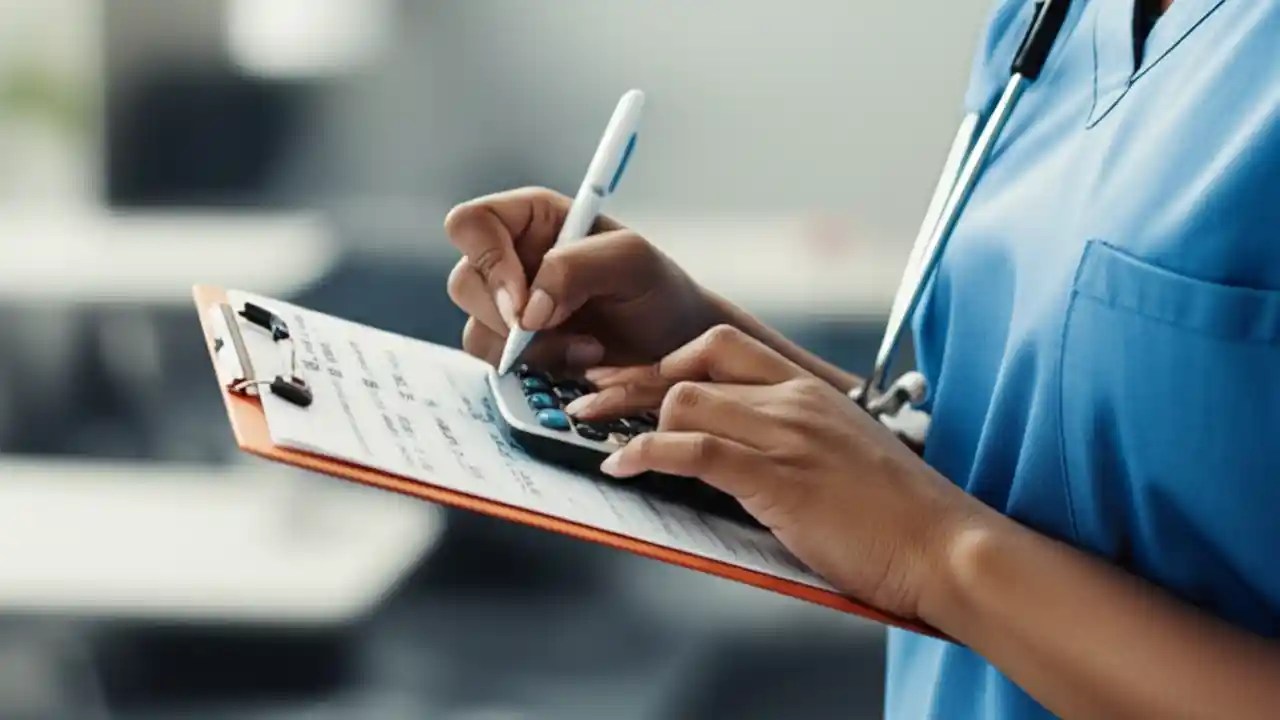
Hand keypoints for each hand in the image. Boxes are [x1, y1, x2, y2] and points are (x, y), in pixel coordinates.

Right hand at [444, 187, 725, 369]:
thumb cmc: (660, 292)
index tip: (523, 301)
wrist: (677, 346)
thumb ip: (574, 268)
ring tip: (586, 349)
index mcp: (532, 218)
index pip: (471, 224)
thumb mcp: (631, 262)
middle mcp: (513, 257)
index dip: (487, 261)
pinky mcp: (517, 346)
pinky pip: (495, 361)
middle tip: (560, 329)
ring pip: (477, 328)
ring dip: (529, 349)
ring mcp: (511, 305)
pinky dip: (534, 368)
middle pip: (465, 282)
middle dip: (511, 318)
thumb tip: (526, 310)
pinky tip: (576, 362)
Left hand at [581, 325, 980, 618]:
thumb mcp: (846, 455)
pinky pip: (692, 450)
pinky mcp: (777, 477)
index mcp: (809, 390)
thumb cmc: (901, 513)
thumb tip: (743, 455)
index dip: (668, 357)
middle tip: (589, 396)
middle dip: (630, 381)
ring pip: (685, 400)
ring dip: (633, 420)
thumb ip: (797, 440)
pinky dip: (646, 455)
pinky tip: (622, 466)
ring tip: (603, 439)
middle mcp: (793, 400)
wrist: (945, 545)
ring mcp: (785, 435)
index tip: (632, 374)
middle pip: (691, 365)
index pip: (723, 343)